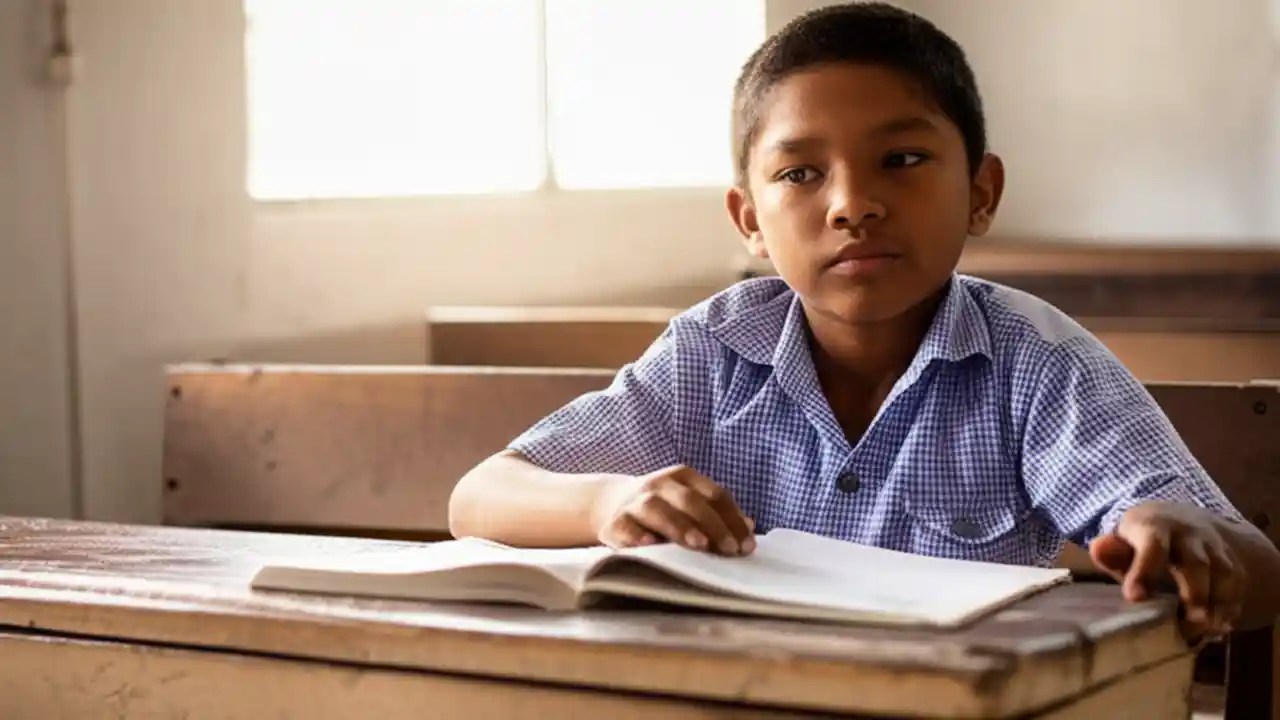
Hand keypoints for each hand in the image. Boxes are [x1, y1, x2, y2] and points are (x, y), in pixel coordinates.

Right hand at [591, 465, 754, 554]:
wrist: (611, 503)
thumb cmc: (663, 509)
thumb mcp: (691, 505)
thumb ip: (719, 516)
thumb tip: (750, 528)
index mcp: (683, 477)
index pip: (715, 495)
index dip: (733, 519)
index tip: (747, 545)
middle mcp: (659, 484)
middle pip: (689, 500)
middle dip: (712, 524)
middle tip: (729, 549)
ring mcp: (635, 501)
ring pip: (657, 509)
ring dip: (679, 527)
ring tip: (698, 545)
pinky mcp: (614, 521)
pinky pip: (626, 527)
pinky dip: (637, 535)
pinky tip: (650, 545)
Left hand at [1089, 501, 1243, 640]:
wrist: (1183, 521)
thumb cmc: (1141, 541)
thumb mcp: (1123, 540)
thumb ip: (1113, 552)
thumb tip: (1098, 549)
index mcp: (1155, 526)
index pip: (1152, 545)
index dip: (1145, 571)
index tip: (1134, 597)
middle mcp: (1189, 535)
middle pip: (1196, 563)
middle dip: (1194, 595)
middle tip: (1188, 626)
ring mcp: (1214, 548)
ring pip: (1224, 575)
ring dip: (1217, 606)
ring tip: (1204, 633)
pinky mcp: (1231, 563)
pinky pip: (1238, 586)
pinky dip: (1231, 608)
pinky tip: (1219, 628)